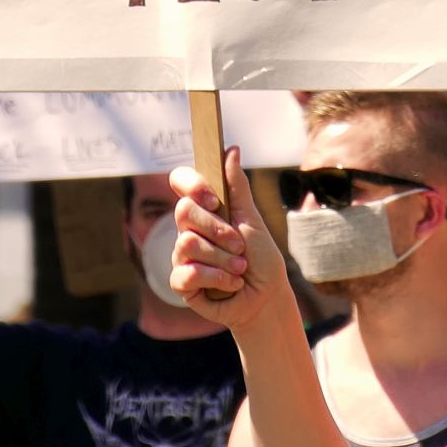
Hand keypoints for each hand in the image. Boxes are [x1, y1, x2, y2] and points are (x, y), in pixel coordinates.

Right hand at [167, 150, 289, 331]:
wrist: (266, 298)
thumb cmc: (260, 258)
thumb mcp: (252, 219)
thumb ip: (238, 187)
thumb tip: (232, 148)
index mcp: (205, 210)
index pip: (181, 181)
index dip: (193, 185)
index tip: (215, 201)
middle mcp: (189, 229)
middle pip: (183, 211)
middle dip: (217, 230)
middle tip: (239, 246)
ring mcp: (182, 256)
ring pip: (187, 243)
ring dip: (222, 259)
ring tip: (240, 269)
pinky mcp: (182, 282)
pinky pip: (186, 273)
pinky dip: (215, 278)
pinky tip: (230, 284)